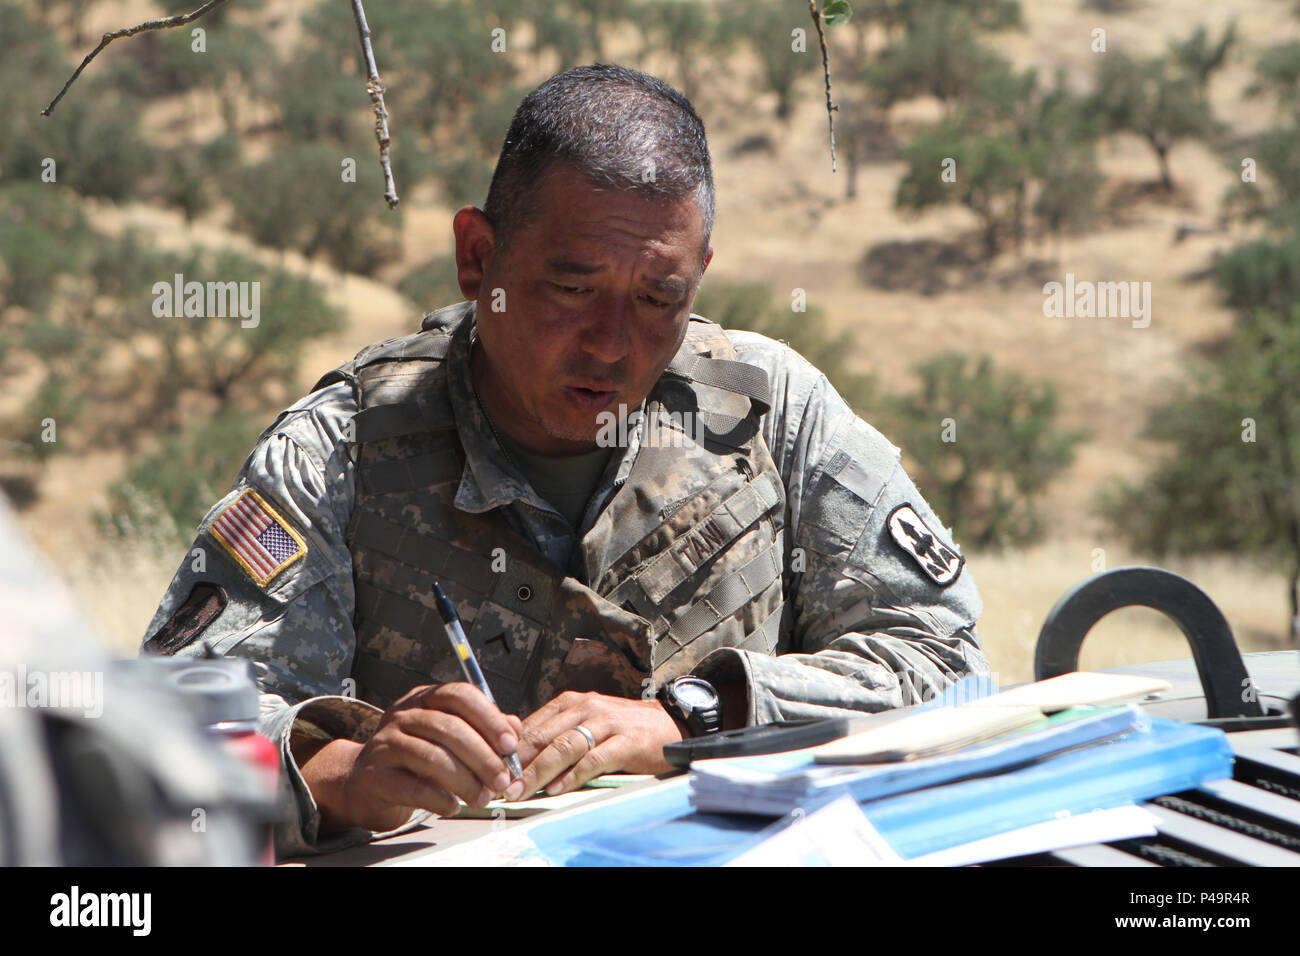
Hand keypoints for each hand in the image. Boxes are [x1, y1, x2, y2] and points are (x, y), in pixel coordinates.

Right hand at [302, 683, 523, 833]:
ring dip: (465, 781)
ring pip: (432, 757)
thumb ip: (481, 729)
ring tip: (482, 798)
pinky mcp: (375, 776)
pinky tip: (454, 806)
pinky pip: (413, 786)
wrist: (363, 783)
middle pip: (449, 728)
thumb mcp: (447, 736)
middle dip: (483, 757)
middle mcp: (402, 714)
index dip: (489, 717)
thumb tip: (515, 727)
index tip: (510, 744)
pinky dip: (439, 799)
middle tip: (503, 780)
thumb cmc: (415, 757)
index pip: (459, 695)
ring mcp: (385, 743)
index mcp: (424, 698)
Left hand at [505, 691, 685, 799]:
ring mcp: (606, 723)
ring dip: (539, 770)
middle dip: (517, 763)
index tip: (491, 769)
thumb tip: (517, 755)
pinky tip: (558, 787)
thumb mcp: (585, 721)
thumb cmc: (622, 727)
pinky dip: (573, 774)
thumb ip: (555, 733)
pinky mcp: (626, 742)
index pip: (531, 725)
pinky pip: (594, 759)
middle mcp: (585, 708)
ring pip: (564, 746)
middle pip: (543, 736)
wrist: (669, 723)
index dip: (508, 749)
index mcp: (570, 702)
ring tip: (521, 789)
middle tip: (499, 784)